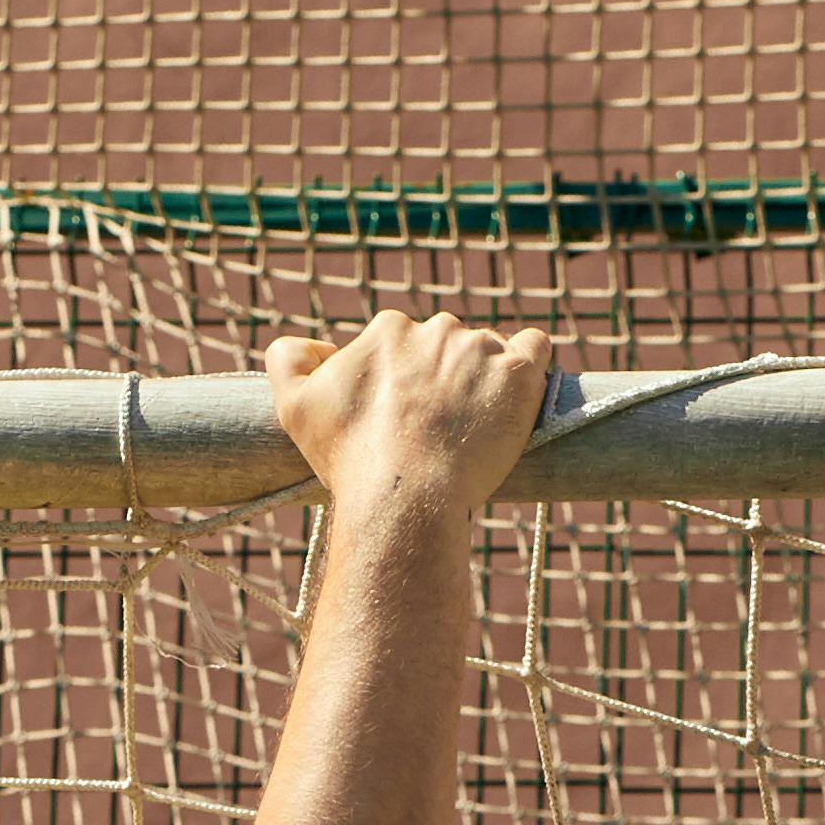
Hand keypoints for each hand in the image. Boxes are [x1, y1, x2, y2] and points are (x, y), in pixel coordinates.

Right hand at [262, 309, 554, 535]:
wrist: (405, 496)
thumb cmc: (351, 458)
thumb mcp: (295, 407)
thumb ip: (288, 361)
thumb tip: (307, 345)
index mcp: (389, 330)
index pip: (406, 344)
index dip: (408, 381)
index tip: (409, 416)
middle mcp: (437, 327)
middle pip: (449, 346)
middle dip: (447, 378)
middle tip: (443, 427)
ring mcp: (481, 347)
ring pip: (491, 349)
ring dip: (486, 378)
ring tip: (478, 426)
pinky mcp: (519, 372)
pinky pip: (536, 346)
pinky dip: (530, 364)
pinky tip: (517, 395)